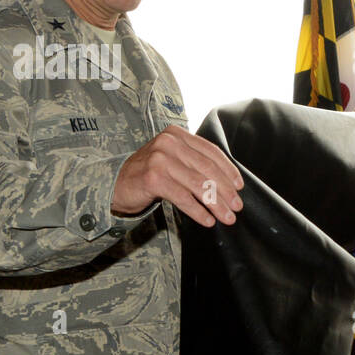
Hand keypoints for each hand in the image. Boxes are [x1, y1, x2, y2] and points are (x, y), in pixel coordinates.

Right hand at [113, 125, 243, 227]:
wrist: (115, 184)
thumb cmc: (149, 174)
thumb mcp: (172, 159)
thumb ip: (194, 162)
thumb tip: (228, 183)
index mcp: (177, 134)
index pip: (211, 152)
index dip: (228, 170)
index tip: (240, 187)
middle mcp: (169, 142)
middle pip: (208, 169)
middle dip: (226, 191)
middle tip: (237, 207)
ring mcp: (160, 159)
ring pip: (198, 185)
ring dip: (216, 204)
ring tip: (227, 217)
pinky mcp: (153, 178)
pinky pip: (184, 198)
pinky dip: (199, 211)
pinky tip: (208, 220)